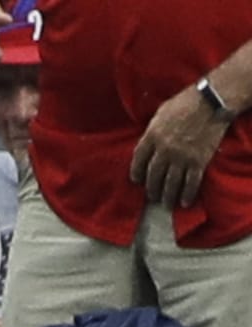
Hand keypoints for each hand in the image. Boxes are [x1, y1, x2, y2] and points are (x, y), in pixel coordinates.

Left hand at [130, 84, 231, 207]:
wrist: (211, 102)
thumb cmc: (185, 102)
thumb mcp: (161, 113)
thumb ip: (153, 129)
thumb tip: (148, 140)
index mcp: (152, 136)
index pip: (138, 159)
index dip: (136, 172)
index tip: (136, 180)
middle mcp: (164, 150)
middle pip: (153, 175)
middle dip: (151, 188)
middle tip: (152, 196)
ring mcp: (181, 157)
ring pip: (170, 182)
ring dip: (167, 196)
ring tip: (165, 203)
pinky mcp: (198, 161)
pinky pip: (191, 182)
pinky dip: (187, 194)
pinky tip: (185, 202)